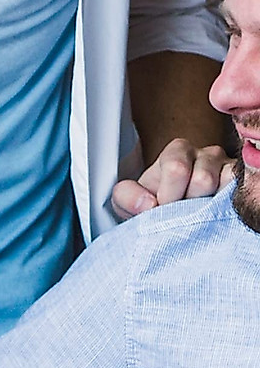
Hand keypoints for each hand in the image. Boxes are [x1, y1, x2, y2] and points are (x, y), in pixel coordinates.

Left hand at [111, 137, 231, 219]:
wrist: (173, 214)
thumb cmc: (155, 203)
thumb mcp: (130, 202)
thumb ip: (126, 198)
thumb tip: (147, 204)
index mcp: (177, 152)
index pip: (176, 168)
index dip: (167, 195)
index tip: (160, 207)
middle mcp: (207, 155)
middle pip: (203, 180)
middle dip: (186, 204)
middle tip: (179, 212)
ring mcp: (229, 170)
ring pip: (224, 189)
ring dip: (206, 209)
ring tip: (195, 213)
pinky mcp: (241, 186)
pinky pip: (239, 197)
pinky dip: (225, 210)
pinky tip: (212, 214)